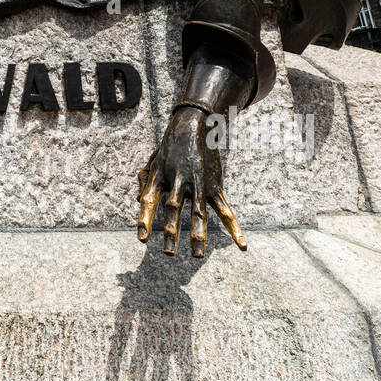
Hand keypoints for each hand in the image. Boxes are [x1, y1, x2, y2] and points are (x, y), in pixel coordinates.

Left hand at [136, 105, 245, 257]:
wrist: (193, 125)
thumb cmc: (170, 146)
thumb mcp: (153, 160)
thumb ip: (145, 180)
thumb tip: (138, 200)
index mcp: (160, 176)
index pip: (149, 201)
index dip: (144, 219)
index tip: (141, 239)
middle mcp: (179, 181)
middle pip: (173, 210)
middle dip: (171, 232)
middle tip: (168, 253)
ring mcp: (198, 184)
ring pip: (198, 213)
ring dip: (198, 235)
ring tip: (197, 255)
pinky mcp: (213, 186)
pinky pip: (224, 210)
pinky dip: (234, 228)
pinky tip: (241, 244)